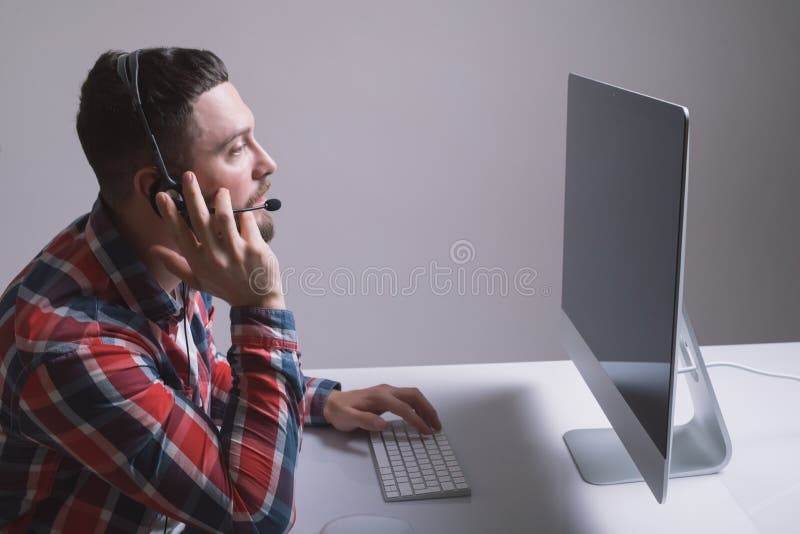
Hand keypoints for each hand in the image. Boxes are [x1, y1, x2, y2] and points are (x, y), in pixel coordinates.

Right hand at [150, 172, 284, 308]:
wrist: (257, 302)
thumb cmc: (226, 287)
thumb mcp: (198, 280)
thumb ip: (176, 265)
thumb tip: (154, 249)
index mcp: (199, 263)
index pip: (180, 234)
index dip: (170, 214)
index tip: (163, 195)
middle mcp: (215, 257)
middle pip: (200, 220)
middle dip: (192, 195)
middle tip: (189, 176)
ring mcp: (236, 252)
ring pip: (225, 218)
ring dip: (221, 200)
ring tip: (221, 192)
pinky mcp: (256, 249)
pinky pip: (248, 223)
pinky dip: (245, 216)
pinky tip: (244, 214)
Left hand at [323, 384, 441, 433]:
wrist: (332, 403)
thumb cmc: (340, 412)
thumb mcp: (347, 418)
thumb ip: (364, 420)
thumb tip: (383, 424)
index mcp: (379, 396)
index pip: (404, 408)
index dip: (417, 420)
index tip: (426, 431)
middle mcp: (386, 390)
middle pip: (414, 396)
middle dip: (428, 410)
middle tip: (437, 426)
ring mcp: (387, 391)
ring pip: (413, 395)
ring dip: (425, 407)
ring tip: (433, 423)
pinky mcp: (387, 395)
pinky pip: (408, 398)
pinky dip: (418, 406)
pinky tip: (421, 416)